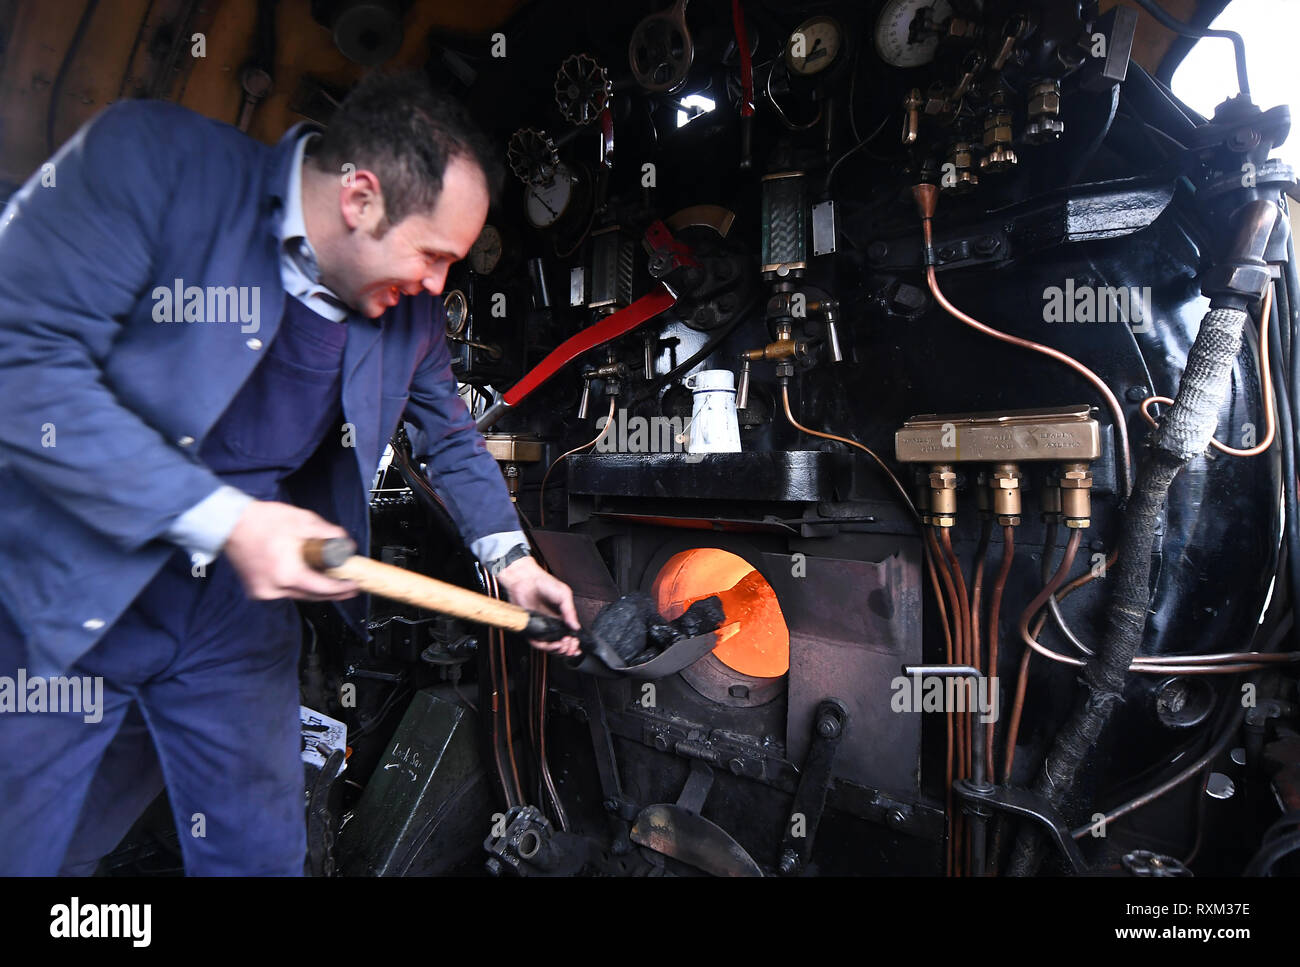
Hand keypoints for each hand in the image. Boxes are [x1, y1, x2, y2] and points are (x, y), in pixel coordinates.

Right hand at [222, 501, 359, 600]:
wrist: (230, 523)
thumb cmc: (262, 521)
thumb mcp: (302, 521)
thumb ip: (327, 533)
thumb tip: (346, 544)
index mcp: (286, 574)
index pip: (322, 589)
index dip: (341, 589)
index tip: (355, 586)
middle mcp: (273, 589)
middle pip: (311, 597)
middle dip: (332, 593)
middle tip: (349, 588)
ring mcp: (262, 592)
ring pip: (297, 595)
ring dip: (314, 589)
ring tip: (332, 581)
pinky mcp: (256, 590)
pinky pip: (283, 592)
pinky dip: (296, 586)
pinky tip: (307, 578)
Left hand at [494, 556, 581, 655]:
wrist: (526, 580)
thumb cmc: (544, 583)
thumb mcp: (564, 595)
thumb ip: (570, 611)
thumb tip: (576, 627)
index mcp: (561, 617)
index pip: (569, 635)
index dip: (574, 643)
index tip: (577, 645)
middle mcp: (551, 624)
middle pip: (560, 644)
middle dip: (568, 648)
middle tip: (571, 646)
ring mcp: (541, 627)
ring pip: (549, 646)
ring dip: (557, 649)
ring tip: (563, 645)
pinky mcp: (530, 628)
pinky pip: (537, 642)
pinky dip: (545, 646)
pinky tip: (553, 643)